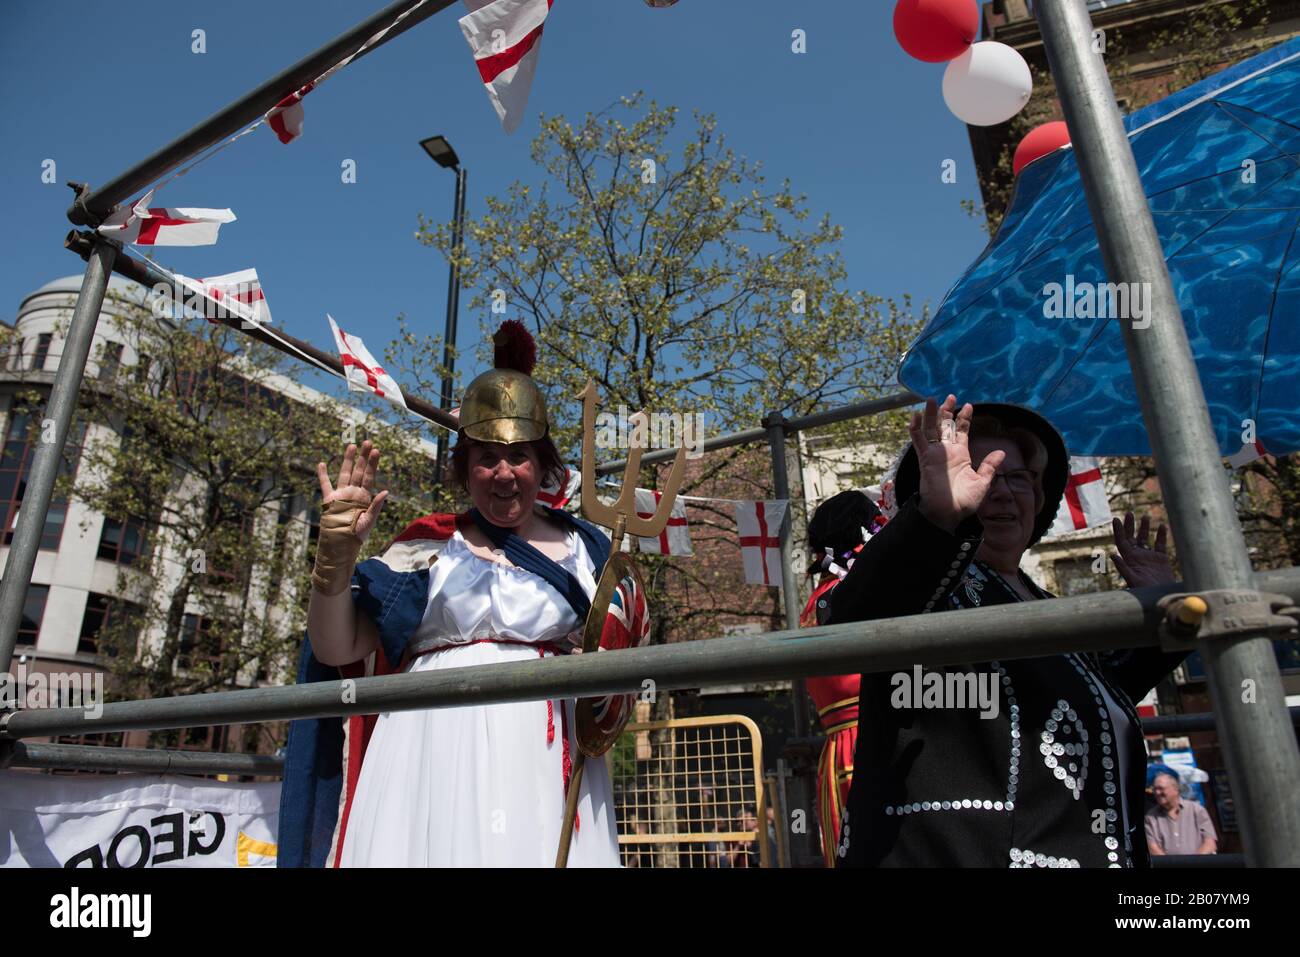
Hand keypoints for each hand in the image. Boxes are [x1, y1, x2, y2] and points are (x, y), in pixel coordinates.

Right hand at [316, 440, 388, 542]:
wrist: (342, 543)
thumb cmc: (357, 534)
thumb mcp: (369, 520)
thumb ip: (376, 505)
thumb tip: (386, 491)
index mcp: (364, 496)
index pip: (369, 476)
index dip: (372, 464)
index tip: (376, 451)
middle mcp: (353, 492)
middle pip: (359, 471)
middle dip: (363, 457)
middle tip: (368, 442)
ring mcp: (341, 494)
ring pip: (345, 473)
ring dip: (348, 460)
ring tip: (351, 445)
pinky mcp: (329, 499)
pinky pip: (325, 485)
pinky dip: (322, 475)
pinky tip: (322, 464)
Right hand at [908, 395, 1004, 532]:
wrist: (948, 513)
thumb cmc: (965, 502)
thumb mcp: (982, 482)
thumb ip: (989, 466)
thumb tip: (1001, 452)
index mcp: (960, 454)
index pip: (961, 431)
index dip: (964, 418)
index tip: (968, 406)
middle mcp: (946, 451)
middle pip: (945, 426)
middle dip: (947, 411)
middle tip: (949, 396)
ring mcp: (934, 454)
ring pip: (930, 429)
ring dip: (930, 415)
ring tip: (930, 399)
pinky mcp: (925, 459)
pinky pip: (918, 441)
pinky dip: (915, 429)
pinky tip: (915, 417)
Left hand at [1112, 511, 1174, 587]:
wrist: (1163, 597)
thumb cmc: (1146, 591)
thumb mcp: (1133, 580)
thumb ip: (1123, 568)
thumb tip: (1112, 556)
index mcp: (1129, 559)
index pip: (1121, 542)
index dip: (1118, 531)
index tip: (1115, 519)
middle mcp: (1137, 556)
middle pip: (1131, 537)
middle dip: (1129, 525)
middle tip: (1129, 512)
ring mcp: (1149, 557)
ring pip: (1145, 538)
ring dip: (1144, 528)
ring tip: (1145, 516)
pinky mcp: (1161, 559)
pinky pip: (1160, 544)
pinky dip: (1161, 535)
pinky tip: (1162, 526)